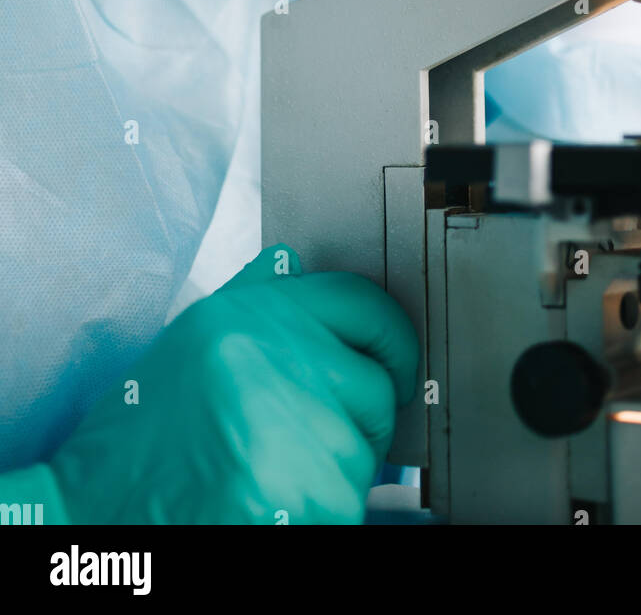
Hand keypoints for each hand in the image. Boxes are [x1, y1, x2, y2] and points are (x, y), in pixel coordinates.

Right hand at [45, 245, 417, 523]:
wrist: (92, 510)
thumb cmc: (143, 433)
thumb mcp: (196, 338)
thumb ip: (261, 304)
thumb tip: (313, 277)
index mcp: (247, 313)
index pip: (360, 303)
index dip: (391, 337)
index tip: (395, 363)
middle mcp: (271, 357)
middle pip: (373, 387)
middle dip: (356, 421)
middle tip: (304, 443)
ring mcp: (286, 425)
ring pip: (362, 455)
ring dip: (333, 476)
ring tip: (268, 476)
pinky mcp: (294, 495)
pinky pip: (346, 506)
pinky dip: (321, 516)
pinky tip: (269, 507)